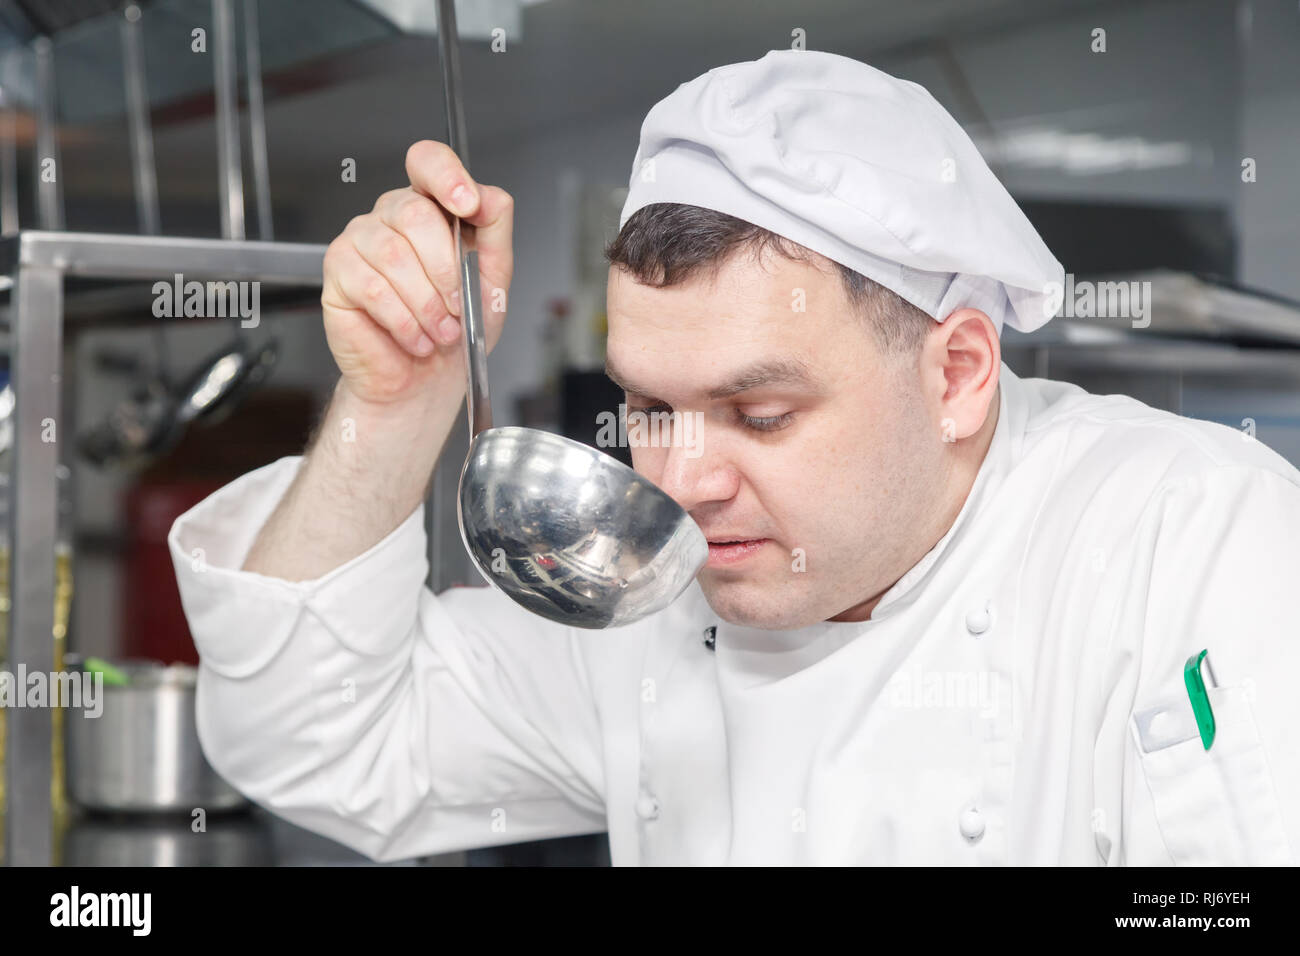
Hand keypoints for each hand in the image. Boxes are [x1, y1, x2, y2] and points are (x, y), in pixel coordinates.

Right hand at [320, 140, 513, 406]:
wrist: (424, 380)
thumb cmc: (455, 329)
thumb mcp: (493, 280)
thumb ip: (494, 231)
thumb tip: (488, 196)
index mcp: (430, 207)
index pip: (428, 163)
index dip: (447, 177)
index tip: (468, 205)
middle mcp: (391, 216)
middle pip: (416, 215)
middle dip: (446, 272)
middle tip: (457, 309)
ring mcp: (360, 240)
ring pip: (394, 256)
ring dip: (427, 305)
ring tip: (440, 332)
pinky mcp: (337, 273)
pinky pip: (372, 288)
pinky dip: (404, 321)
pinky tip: (415, 338)